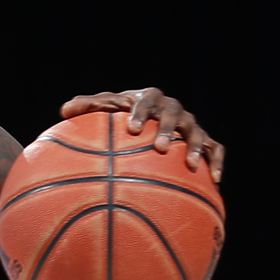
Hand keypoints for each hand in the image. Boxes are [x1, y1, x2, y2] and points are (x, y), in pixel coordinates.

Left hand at [59, 87, 223, 182]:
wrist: (148, 118)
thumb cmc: (120, 115)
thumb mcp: (103, 109)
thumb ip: (86, 107)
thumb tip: (64, 111)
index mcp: (148, 98)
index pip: (144, 102)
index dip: (139, 113)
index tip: (131, 128)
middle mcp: (172, 109)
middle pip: (173, 114)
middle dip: (167, 129)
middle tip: (159, 147)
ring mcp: (189, 124)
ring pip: (196, 132)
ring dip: (194, 147)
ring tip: (190, 165)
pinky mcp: (203, 139)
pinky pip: (215, 149)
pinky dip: (216, 162)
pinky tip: (214, 181)